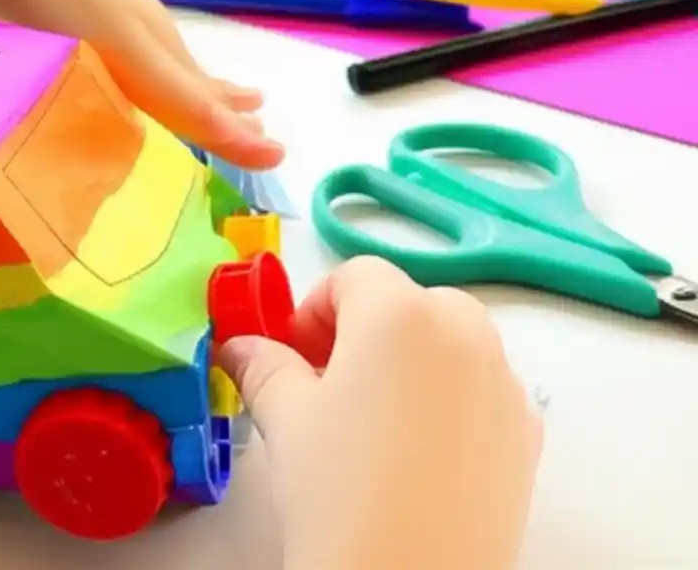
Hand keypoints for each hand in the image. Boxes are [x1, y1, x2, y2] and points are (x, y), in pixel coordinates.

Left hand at [0, 0, 282, 169]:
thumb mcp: (130, 44)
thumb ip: (182, 94)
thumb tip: (253, 144)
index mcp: (159, 43)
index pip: (205, 97)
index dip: (235, 129)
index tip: (272, 153)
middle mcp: (136, 37)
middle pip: (185, 79)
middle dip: (218, 103)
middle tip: (252, 118)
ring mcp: (99, 34)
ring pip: (148, 74)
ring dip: (179, 94)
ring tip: (206, 104)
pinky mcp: (62, 37)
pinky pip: (108, 70)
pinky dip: (129, 86)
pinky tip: (116, 90)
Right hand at [218, 256, 543, 569]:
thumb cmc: (339, 494)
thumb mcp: (284, 419)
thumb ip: (263, 366)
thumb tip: (242, 347)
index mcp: (400, 314)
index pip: (355, 275)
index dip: (315, 308)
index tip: (292, 352)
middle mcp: (465, 334)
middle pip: (411, 301)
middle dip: (367, 329)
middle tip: (327, 383)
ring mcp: (506, 385)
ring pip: (454, 343)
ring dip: (412, 361)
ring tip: (373, 422)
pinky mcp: (527, 435)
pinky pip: (486, 391)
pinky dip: (453, 401)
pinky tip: (417, 454)